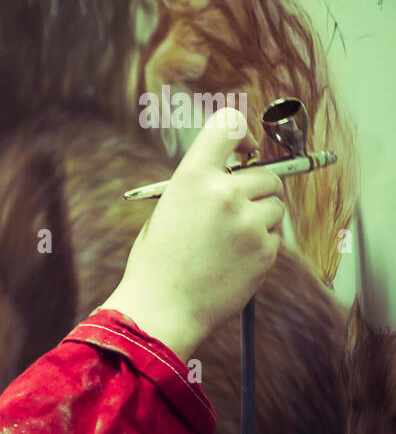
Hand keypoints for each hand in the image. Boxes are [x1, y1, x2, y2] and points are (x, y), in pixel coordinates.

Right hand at [101, 107, 285, 362]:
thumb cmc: (157, 261)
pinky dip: (260, 243)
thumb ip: (201, 187)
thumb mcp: (168, 210)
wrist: (161, 308)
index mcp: (192, 178)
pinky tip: (232, 259)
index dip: (240, 134)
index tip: (243, 149)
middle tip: (236, 209)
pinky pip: (274, 235)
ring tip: (229, 239)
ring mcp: (248, 222)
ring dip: (261, 216)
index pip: (227, 126)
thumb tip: (235, 174)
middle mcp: (224, 194)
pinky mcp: (265, 250)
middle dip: (256, 188)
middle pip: (265, 173)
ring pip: (275, 204)